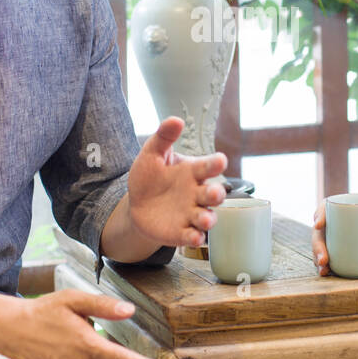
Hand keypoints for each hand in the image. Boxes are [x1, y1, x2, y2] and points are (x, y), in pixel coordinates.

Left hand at [128, 117, 227, 248]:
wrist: (137, 204)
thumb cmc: (150, 176)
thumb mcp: (152, 153)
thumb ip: (163, 137)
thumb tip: (175, 120)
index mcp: (192, 172)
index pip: (208, 167)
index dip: (215, 164)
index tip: (220, 161)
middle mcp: (196, 194)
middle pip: (212, 194)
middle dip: (216, 195)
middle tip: (214, 193)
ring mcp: (190, 214)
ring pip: (206, 218)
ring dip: (208, 220)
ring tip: (205, 220)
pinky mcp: (181, 232)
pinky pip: (192, 236)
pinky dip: (195, 238)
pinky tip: (195, 238)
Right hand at [310, 202, 357, 276]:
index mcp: (348, 208)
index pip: (327, 206)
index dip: (319, 214)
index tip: (319, 224)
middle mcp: (338, 222)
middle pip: (320, 231)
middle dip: (318, 245)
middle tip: (324, 259)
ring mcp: (338, 237)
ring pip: (321, 246)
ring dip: (318, 258)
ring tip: (324, 270)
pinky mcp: (341, 251)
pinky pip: (328, 257)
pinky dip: (325, 265)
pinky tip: (325, 273)